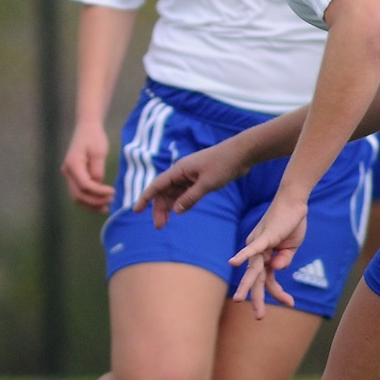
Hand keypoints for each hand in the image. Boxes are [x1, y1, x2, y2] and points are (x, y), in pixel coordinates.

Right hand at [61, 122, 113, 211]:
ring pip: (76, 196)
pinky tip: (99, 203)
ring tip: (105, 208)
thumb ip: (97, 170)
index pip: (85, 185)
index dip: (99, 192)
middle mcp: (67, 172)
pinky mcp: (72, 176)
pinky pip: (78, 192)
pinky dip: (88, 199)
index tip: (113, 192)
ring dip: (90, 204)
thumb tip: (97, 184)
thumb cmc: (94, 138)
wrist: (86, 128)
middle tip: (111, 201)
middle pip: (78, 195)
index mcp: (73, 165)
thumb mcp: (99, 152)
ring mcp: (68, 174)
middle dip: (95, 201)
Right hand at [135, 139, 251, 227]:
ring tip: (166, 223)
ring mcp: (190, 176)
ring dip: (169, 207)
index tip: (136, 211)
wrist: (242, 153)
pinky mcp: (199, 179)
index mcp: (179, 170)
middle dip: (159, 209)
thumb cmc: (224, 164)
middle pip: (164, 192)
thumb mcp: (207, 184)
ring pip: (174, 194)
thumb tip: (176, 211)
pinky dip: (181, 203)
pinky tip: (179, 212)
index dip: (145, 198)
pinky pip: (185, 193)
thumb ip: (191, 198)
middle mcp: (181, 173)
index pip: (156, 186)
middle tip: (159, 226)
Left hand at [228, 195, 307, 317]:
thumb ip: (284, 260)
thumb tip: (277, 269)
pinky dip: (242, 256)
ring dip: (248, 286)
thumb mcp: (291, 247)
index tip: (291, 304)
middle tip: (259, 317)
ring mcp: (259, 245)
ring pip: (253, 270)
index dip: (278, 293)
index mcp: (265, 258)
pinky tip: (233, 264)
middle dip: (257, 298)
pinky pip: (252, 248)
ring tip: (242, 302)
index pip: (269, 280)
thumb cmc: (291, 223)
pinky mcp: (263, 236)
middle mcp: (258, 253)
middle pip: (256, 279)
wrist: (294, 203)